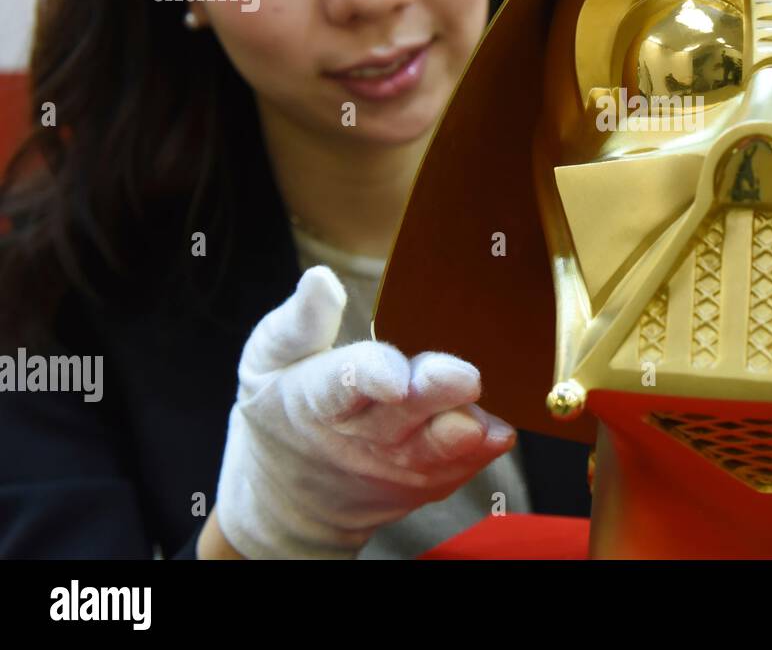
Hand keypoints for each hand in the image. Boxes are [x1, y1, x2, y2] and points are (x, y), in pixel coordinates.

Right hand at [213, 266, 515, 557]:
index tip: (396, 377)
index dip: (371, 377)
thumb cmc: (283, 409)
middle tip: (465, 380)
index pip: (343, 385)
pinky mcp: (423, 482)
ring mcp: (393, 466)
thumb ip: (300, 322)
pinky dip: (476, 455)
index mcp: (314, 398)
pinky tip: (496, 437)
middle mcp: (358, 438)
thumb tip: (321, 279)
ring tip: (485, 424)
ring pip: (430, 453)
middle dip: (433, 398)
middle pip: (399, 417)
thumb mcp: (268, 361)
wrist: (289, 499)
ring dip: (459, 438)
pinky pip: (453, 470)